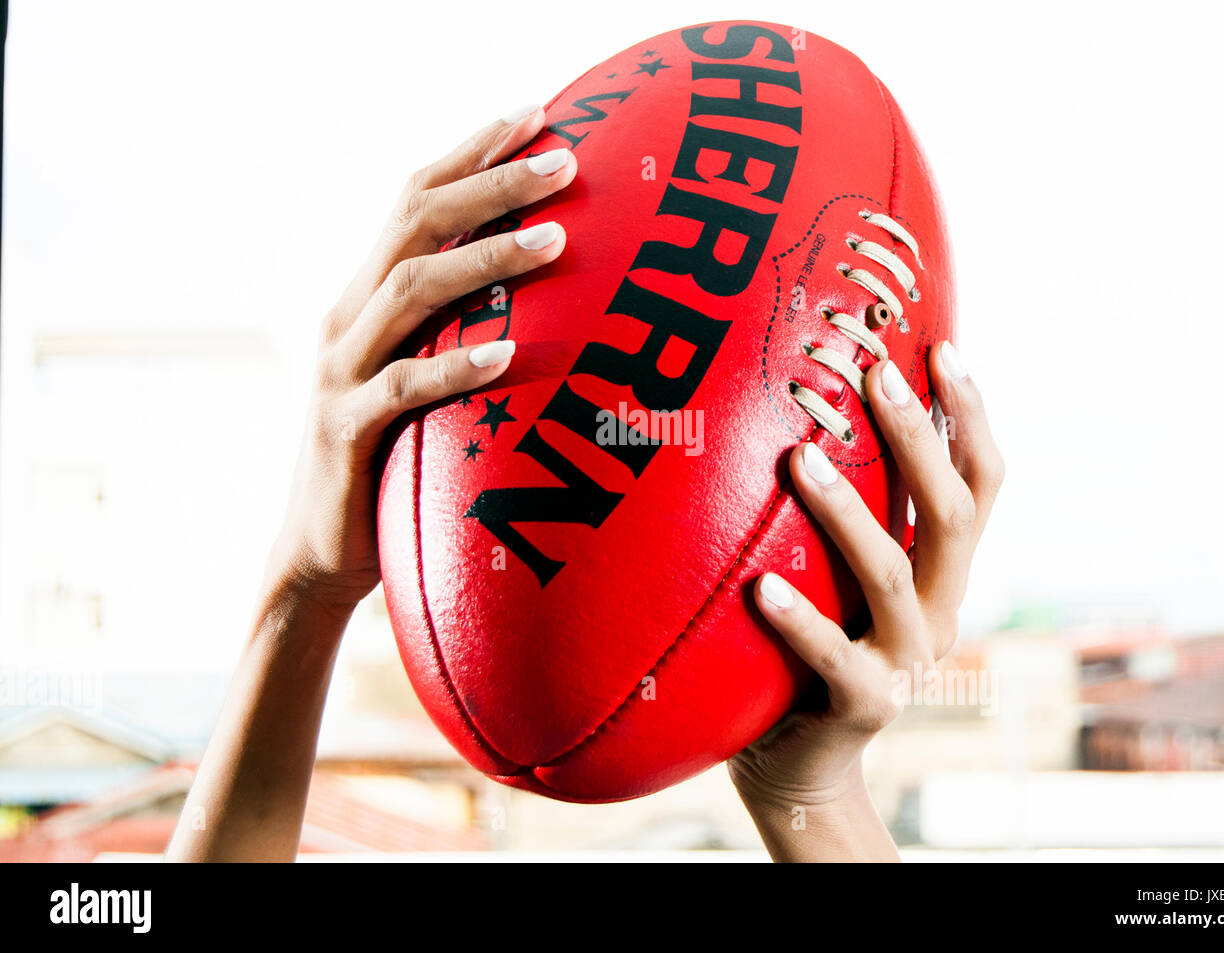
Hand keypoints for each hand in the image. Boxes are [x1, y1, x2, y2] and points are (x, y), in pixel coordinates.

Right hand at [168, 107, 576, 860]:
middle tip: (564, 161)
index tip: (538, 114)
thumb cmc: (391, 461)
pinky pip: (402, 387)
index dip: (472, 152)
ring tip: (555, 241)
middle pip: (414, 224)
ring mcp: (339, 371)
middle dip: (490, 184)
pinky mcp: (344, 431)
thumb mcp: (421, 378)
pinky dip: (455, 365)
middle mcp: (346, 317)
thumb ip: (457, 328)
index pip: (416, 198)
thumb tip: (548, 291)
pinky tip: (511, 352)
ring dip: (486, 260)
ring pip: (411, 290)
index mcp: (366, 295)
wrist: (320, 553)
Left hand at [730, 343, 1002, 852]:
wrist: (801, 765)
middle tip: (874, 372)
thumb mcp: (837, 575)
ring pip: (893, 576)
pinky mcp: (864, 707)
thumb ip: (848, 514)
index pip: (979, 483)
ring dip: (849, 512)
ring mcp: (907, 662)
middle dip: (919, 439)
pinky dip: (799, 620)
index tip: (941, 346)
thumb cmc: (805, 648)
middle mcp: (941, 612)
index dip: (969, 417)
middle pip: (954, 515)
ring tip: (798, 457)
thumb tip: (804, 410)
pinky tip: (757, 586)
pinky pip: (834, 658)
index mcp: (942, 573)